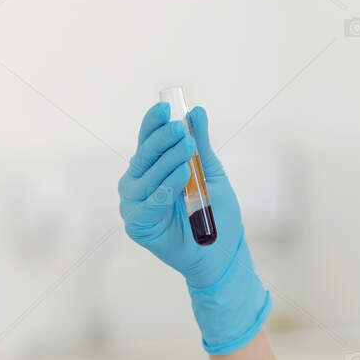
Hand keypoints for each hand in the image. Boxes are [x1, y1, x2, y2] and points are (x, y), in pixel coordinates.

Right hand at [118, 100, 270, 353]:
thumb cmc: (217, 214)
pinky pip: (146, 206)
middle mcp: (139, 184)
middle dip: (162, 142)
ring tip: (187, 157)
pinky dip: (161, 192)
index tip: (166, 107)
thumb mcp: (212, 173)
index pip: (148, 140)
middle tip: (181, 131)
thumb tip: (196, 111)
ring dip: (166, 164)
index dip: (153, 123)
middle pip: (144, 156)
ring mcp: (136, 205)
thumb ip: (201, 145)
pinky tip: (178, 180)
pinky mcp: (138, 226)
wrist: (223, 252)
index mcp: (154, 168)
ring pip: (144, 178)